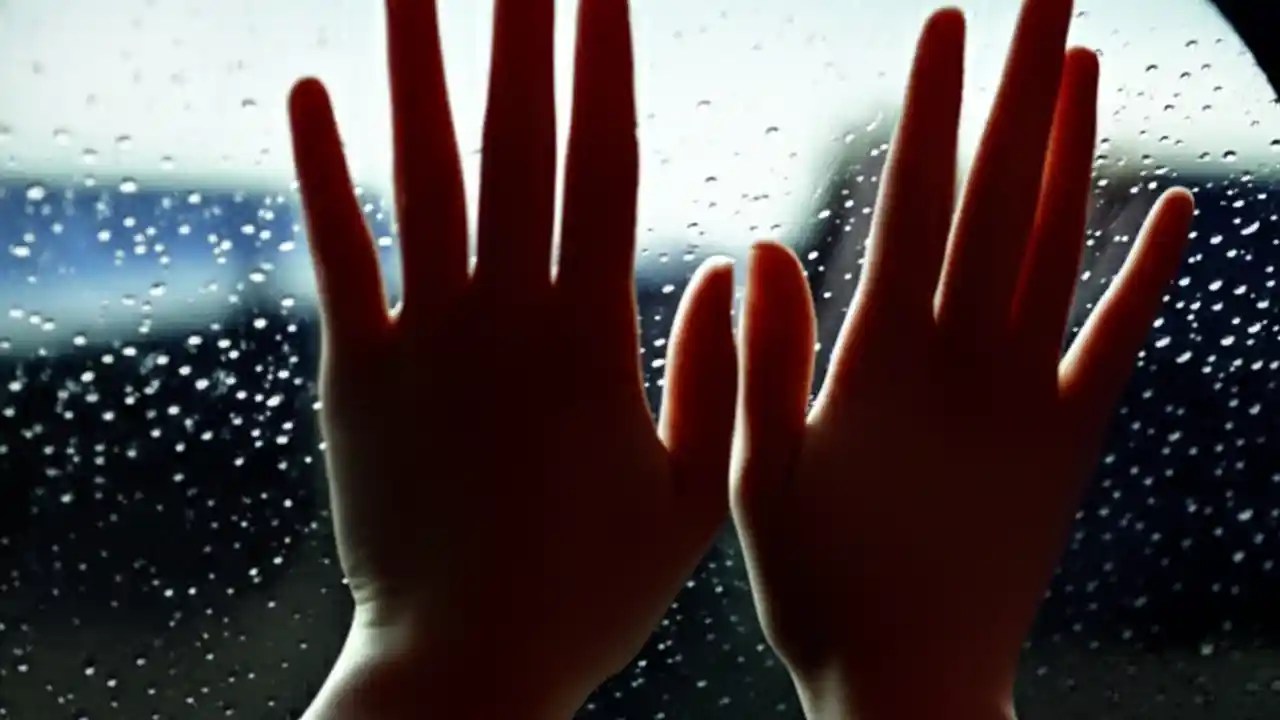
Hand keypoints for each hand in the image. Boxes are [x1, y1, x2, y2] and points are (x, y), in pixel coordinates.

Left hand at [288, 1, 735, 716]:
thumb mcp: (691, 493)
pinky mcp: (354, 374)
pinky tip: (307, 92)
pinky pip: (338, 254)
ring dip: (417, 68)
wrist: (467, 663)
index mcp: (591, 336)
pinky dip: (319, 173)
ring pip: (422, 175)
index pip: (604, 165)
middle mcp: (506, 316)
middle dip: (522, 32)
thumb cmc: (589, 591)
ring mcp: (424, 338)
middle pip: (514, 143)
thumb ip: (711, 375)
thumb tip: (721, 268)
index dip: (603, 66)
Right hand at [731, 2, 1194, 717]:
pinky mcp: (1069, 443)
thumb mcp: (755, 472)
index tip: (947, 25)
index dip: (932, 109)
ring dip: (1076, 150)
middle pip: (1001, 198)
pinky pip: (1118, 343)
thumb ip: (761, 357)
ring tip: (1085, 62)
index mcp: (881, 361)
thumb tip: (766, 245)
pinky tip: (1175, 209)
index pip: (913, 204)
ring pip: (1058, 248)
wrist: (909, 686)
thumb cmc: (818, 586)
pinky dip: (1148, 275)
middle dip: (1019, 88)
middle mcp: (964, 360)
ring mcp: (1026, 397)